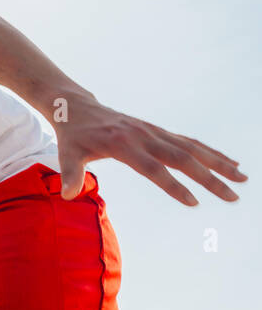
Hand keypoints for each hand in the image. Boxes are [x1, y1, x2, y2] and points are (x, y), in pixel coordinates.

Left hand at [54, 96, 247, 204]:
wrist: (78, 108)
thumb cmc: (73, 135)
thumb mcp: (66, 154)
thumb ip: (70, 174)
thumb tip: (67, 196)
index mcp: (122, 144)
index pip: (153, 168)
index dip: (173, 185)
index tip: (194, 202)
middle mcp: (143, 135)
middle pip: (181, 157)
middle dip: (209, 178)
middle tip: (233, 197)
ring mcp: (153, 131)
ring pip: (191, 147)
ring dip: (218, 163)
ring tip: (242, 178)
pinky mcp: (158, 130)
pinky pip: (188, 141)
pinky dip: (210, 152)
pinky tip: (228, 163)